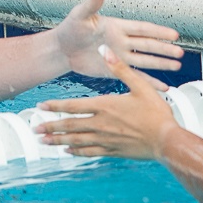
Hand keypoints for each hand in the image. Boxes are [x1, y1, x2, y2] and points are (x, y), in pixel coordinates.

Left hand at [35, 45, 177, 159]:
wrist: (167, 141)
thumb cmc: (156, 113)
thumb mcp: (140, 86)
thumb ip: (120, 68)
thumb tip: (105, 50)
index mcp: (105, 107)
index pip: (73, 106)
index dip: (55, 106)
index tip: (40, 107)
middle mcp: (101, 124)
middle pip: (69, 125)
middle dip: (50, 126)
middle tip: (35, 128)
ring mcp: (105, 139)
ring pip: (76, 140)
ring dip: (58, 140)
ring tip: (43, 141)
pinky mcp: (112, 150)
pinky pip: (89, 151)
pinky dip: (77, 152)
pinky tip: (68, 151)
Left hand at [50, 0, 183, 74]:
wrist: (61, 49)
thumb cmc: (70, 29)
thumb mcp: (81, 15)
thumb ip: (93, 3)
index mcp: (117, 27)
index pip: (142, 29)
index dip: (157, 32)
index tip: (173, 34)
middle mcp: (122, 41)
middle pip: (147, 46)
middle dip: (163, 49)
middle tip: (180, 52)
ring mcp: (120, 57)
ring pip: (144, 61)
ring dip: (160, 63)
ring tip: (177, 64)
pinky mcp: (114, 70)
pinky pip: (133, 77)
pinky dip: (148, 81)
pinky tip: (161, 85)